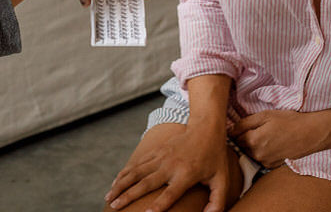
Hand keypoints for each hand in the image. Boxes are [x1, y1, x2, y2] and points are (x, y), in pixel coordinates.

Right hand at [105, 124, 233, 211]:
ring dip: (121, 184)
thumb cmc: (214, 157)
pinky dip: (125, 173)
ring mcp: (161, 157)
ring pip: (136, 172)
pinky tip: (115, 182)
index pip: (170, 193)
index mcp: (186, 174)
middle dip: (128, 195)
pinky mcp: (156, 151)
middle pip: (145, 183)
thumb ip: (217, 202)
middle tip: (114, 206)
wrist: (205, 127)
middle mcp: (170, 165)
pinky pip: (137, 163)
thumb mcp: (221, 180)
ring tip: (108, 197)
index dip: (158, 205)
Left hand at [227, 109, 329, 168]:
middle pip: (241, 146)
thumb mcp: (265, 115)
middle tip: (255, 128)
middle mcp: (257, 155)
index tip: (241, 125)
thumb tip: (230, 129)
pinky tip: (271, 143)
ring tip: (265, 134)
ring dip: (252, 145)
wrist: (311, 134)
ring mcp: (265, 162)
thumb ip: (244, 123)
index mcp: (253, 141)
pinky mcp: (272, 165)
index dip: (236, 129)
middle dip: (243, 137)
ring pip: (250, 152)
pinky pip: (260, 157)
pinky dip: (261, 151)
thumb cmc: (289, 121)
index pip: (234, 137)